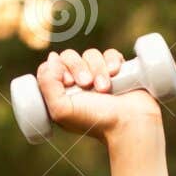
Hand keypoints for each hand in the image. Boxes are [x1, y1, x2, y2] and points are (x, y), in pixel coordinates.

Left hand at [34, 47, 161, 140]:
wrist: (128, 122)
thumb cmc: (94, 121)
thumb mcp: (61, 110)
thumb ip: (47, 85)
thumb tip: (51, 58)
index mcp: (63, 94)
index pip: (53, 66)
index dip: (59, 69)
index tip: (69, 83)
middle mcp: (79, 84)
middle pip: (70, 56)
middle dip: (78, 67)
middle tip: (87, 84)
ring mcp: (98, 75)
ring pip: (90, 54)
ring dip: (97, 69)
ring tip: (104, 88)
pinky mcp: (117, 70)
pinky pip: (109, 53)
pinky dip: (112, 61)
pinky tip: (115, 73)